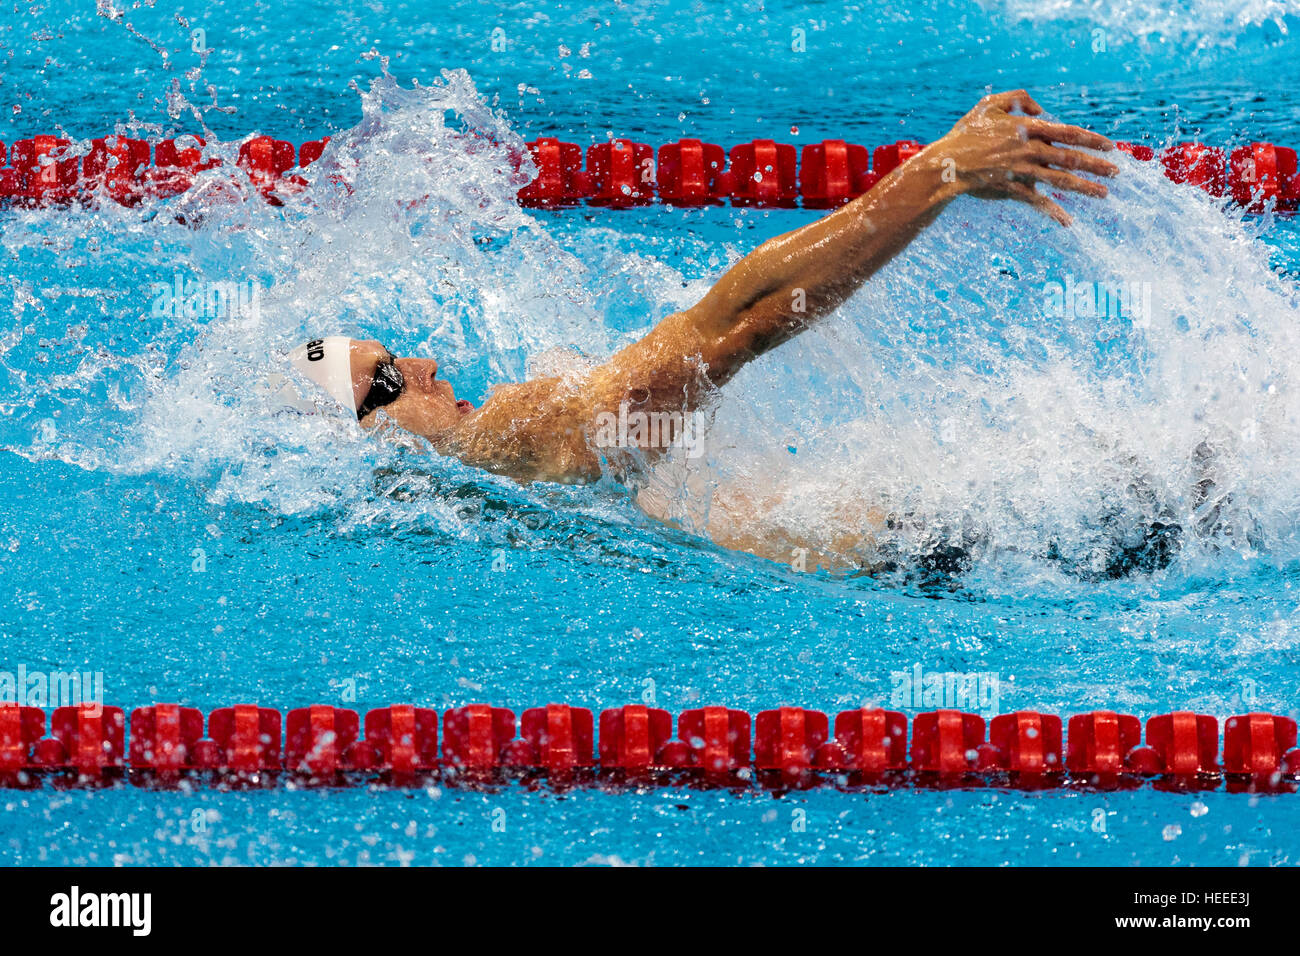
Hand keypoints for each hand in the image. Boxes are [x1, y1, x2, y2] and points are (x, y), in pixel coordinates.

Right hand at [926, 89, 1117, 225]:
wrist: (946, 164)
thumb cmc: (966, 133)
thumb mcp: (990, 104)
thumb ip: (1019, 99)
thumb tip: (1042, 109)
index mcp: (1027, 128)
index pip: (1068, 132)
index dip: (1091, 138)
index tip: (1109, 146)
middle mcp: (1029, 150)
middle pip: (1070, 157)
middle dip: (1096, 165)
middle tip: (1116, 172)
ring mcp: (1022, 171)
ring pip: (1060, 179)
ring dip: (1084, 188)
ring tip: (1104, 194)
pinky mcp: (1012, 189)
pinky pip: (1037, 202)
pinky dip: (1053, 212)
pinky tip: (1068, 221)